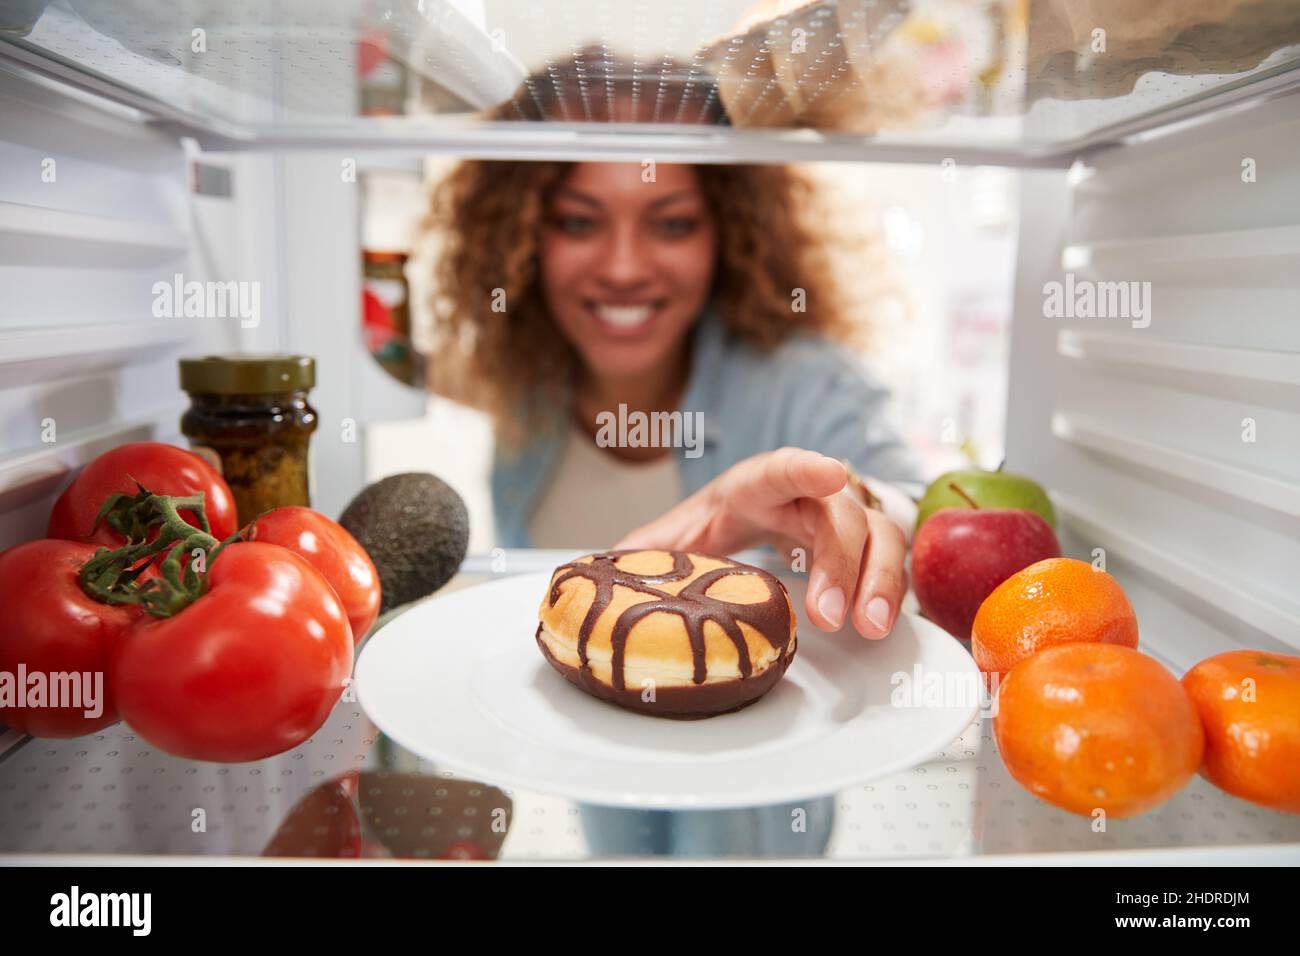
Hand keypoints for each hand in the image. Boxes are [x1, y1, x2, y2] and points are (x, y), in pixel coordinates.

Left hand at [615, 448, 907, 638]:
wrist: (761, 508)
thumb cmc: (726, 515)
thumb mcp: (684, 531)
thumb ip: (650, 550)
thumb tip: (602, 570)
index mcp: (758, 485)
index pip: (782, 469)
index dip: (805, 468)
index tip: (828, 471)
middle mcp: (810, 494)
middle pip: (840, 512)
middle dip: (841, 561)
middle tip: (830, 615)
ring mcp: (845, 518)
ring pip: (879, 535)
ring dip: (878, 580)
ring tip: (869, 625)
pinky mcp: (866, 546)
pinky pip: (888, 563)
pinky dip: (890, 591)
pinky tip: (881, 623)